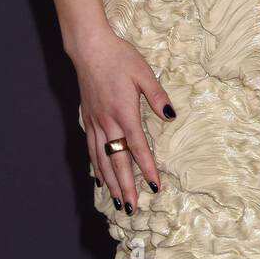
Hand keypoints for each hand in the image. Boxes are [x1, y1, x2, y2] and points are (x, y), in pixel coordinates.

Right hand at [73, 26, 174, 212]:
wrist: (90, 49)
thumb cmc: (120, 58)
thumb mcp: (144, 73)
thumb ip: (157, 96)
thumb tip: (171, 115)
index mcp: (124, 113)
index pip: (138, 148)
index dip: (148, 168)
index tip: (156, 186)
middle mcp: (108, 123)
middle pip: (117, 162)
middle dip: (126, 187)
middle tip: (132, 209)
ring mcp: (95, 123)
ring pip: (102, 160)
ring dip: (110, 183)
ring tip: (118, 202)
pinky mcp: (88, 120)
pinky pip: (92, 150)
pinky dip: (96, 167)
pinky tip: (100, 178)